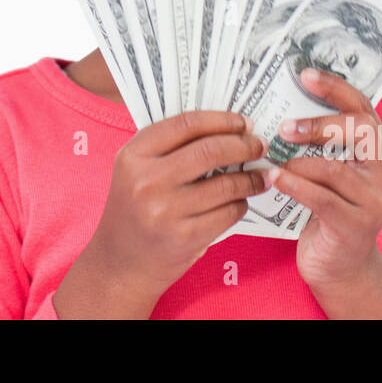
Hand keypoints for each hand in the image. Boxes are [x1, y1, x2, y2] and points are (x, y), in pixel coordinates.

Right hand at [87, 110, 270, 301]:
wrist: (120, 263)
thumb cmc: (134, 210)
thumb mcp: (136, 170)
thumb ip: (168, 147)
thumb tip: (224, 129)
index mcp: (133, 156)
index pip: (186, 124)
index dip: (222, 119)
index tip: (244, 123)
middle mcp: (147, 181)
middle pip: (210, 150)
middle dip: (244, 145)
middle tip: (259, 146)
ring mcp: (166, 211)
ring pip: (226, 184)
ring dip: (252, 178)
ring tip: (261, 175)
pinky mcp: (185, 237)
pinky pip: (228, 212)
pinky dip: (242, 203)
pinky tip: (241, 200)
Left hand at [264, 67, 381, 315]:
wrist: (340, 267)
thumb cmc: (327, 211)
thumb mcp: (329, 172)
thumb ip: (319, 144)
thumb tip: (282, 106)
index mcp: (378, 151)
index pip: (364, 107)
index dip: (336, 88)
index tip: (305, 74)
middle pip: (359, 130)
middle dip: (319, 123)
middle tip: (285, 127)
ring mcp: (374, 201)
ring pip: (334, 168)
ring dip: (297, 161)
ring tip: (271, 159)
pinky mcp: (355, 226)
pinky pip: (322, 198)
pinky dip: (294, 185)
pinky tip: (274, 178)